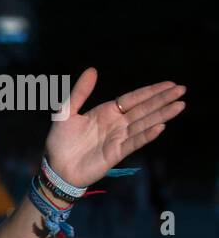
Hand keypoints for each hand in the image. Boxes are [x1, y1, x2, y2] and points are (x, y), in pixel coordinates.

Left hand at [45, 69, 185, 188]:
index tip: (169, 83)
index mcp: (107, 112)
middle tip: (182, 89)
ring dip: (161, 115)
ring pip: (144, 124)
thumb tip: (92, 70)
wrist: (56, 167)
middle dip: (162, 99)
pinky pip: (134, 142)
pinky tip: (160, 127)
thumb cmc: (60, 141)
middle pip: (143, 109)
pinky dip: (147, 135)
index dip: (150, 91)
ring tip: (180, 105)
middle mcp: (116, 124)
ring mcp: (118, 139)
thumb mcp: (66, 112)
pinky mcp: (116, 153)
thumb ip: (80, 92)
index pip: (133, 99)